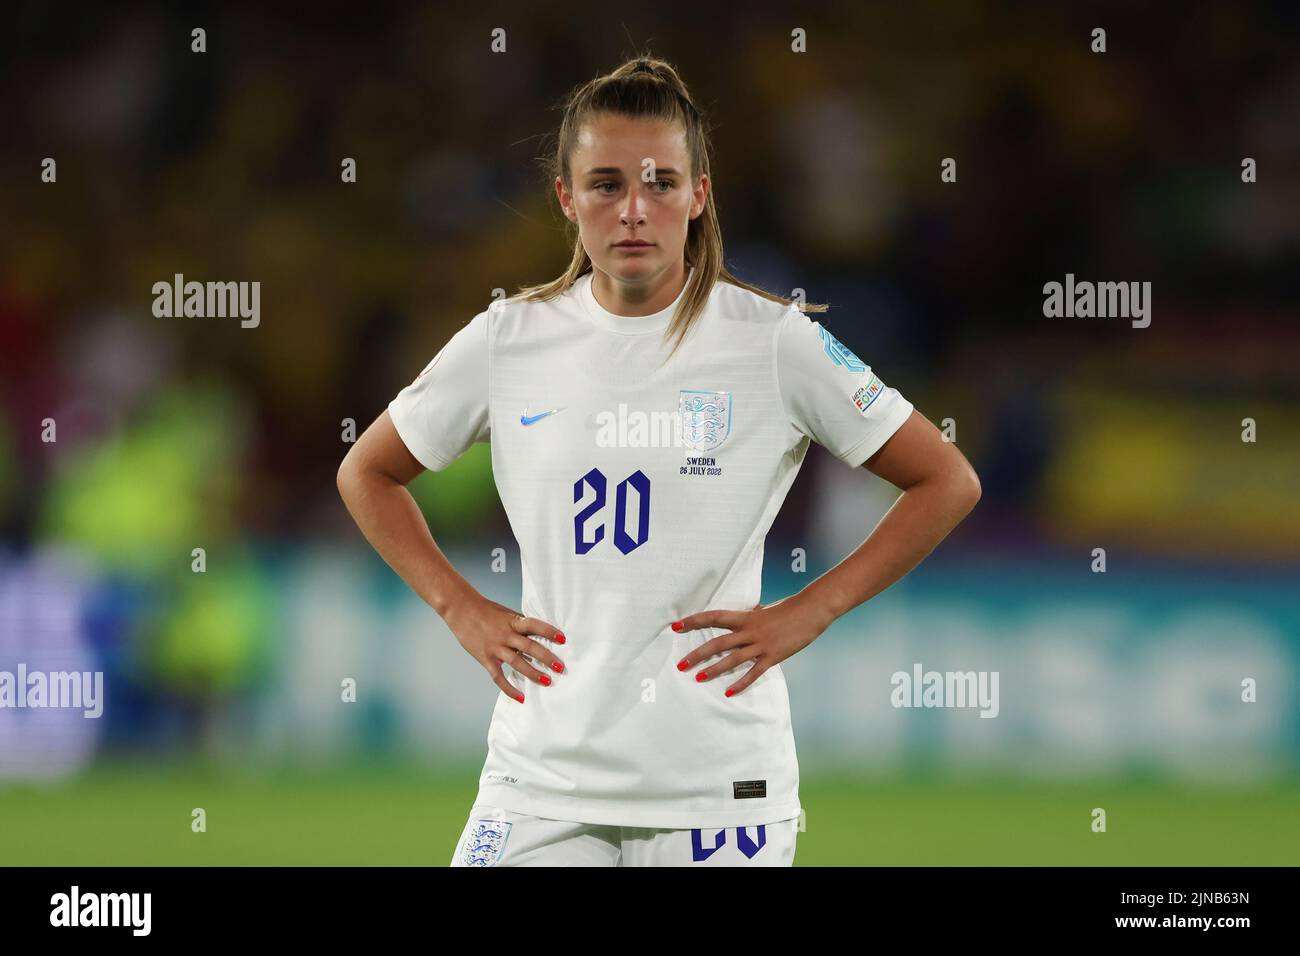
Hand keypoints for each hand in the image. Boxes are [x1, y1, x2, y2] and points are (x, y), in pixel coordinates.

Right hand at [443, 593, 565, 702]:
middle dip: (546, 658)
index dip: (549, 631)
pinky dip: (509, 689)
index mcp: (513, 621)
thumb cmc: (486, 610)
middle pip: (529, 647)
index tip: (563, 639)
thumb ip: (520, 625)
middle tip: (561, 667)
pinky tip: (521, 697)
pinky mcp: (485, 658)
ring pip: (517, 663)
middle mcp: (505, 634)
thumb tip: (540, 635)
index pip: (534, 625)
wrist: (461, 609)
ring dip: (533, 673)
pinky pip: (498, 677)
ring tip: (547, 682)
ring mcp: (495, 647)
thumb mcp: (506, 614)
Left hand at [671, 595, 832, 696]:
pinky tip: (728, 692)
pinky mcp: (773, 656)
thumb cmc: (789, 608)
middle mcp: (749, 631)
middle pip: (717, 643)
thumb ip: (753, 614)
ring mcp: (761, 645)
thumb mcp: (766, 610)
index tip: (675, 626)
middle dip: (697, 654)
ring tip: (698, 679)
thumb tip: (748, 612)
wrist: (811, 610)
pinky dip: (740, 683)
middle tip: (681, 665)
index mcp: (746, 617)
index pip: (714, 617)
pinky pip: (753, 673)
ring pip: (732, 659)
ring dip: (714, 670)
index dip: (694, 621)